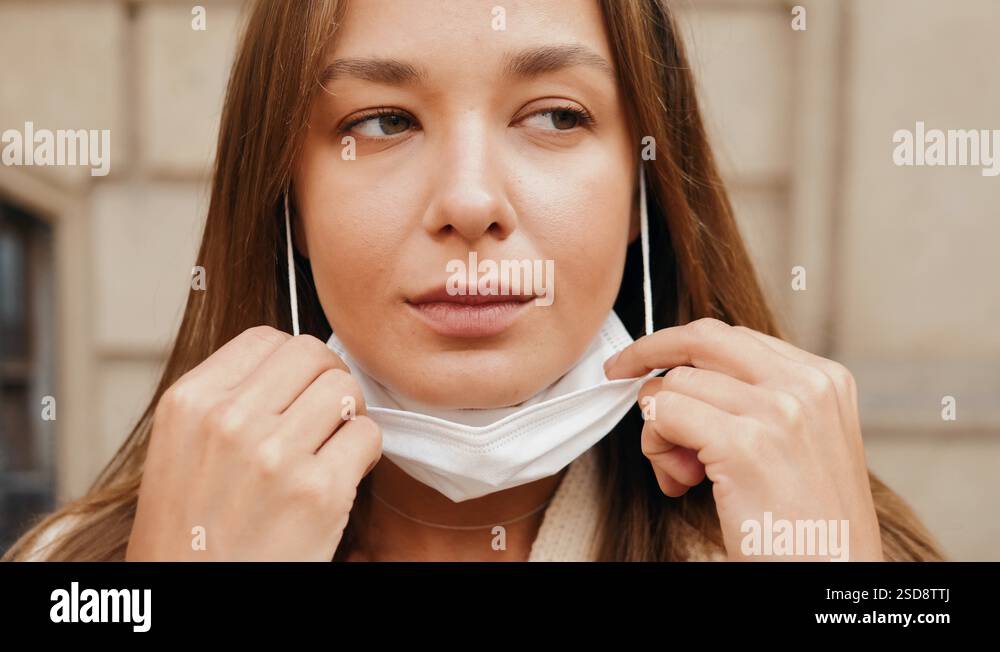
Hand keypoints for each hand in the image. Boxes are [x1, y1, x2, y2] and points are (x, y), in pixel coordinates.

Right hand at [126, 326, 381, 560]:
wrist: (192, 596)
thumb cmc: (191, 532)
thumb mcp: (182, 448)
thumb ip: (226, 400)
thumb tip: (292, 363)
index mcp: (189, 403)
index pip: (265, 339)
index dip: (291, 363)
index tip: (295, 391)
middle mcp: (228, 421)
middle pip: (311, 354)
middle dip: (327, 379)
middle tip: (325, 414)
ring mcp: (275, 455)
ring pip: (346, 388)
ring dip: (348, 415)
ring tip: (330, 446)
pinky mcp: (318, 492)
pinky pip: (367, 435)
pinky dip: (364, 452)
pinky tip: (340, 476)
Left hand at [604, 318, 882, 561]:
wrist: (833, 580)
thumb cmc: (808, 524)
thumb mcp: (802, 442)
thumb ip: (756, 401)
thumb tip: (681, 380)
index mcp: (824, 379)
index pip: (732, 336)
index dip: (680, 346)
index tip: (648, 359)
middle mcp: (805, 385)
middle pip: (701, 338)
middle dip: (648, 351)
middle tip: (618, 371)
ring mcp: (778, 411)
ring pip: (674, 383)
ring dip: (658, 428)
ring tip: (682, 472)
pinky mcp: (745, 445)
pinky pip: (664, 414)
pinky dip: (656, 443)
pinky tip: (680, 479)